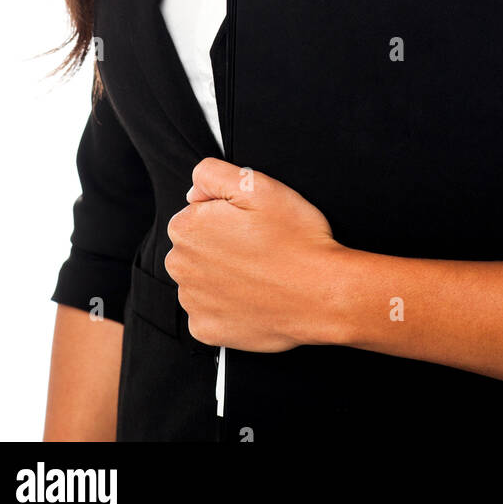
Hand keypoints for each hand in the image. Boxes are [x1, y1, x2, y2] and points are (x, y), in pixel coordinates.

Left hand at [165, 158, 346, 351]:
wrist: (321, 295)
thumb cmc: (296, 242)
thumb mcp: (259, 185)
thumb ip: (213, 173)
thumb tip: (195, 188)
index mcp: (188, 228)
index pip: (194, 212)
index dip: (224, 214)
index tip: (248, 222)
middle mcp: (181, 266)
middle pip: (195, 246)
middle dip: (220, 243)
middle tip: (257, 245)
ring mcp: (193, 302)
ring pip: (202, 278)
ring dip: (223, 274)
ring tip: (259, 270)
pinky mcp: (206, 330)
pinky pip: (209, 311)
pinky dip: (227, 305)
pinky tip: (253, 295)